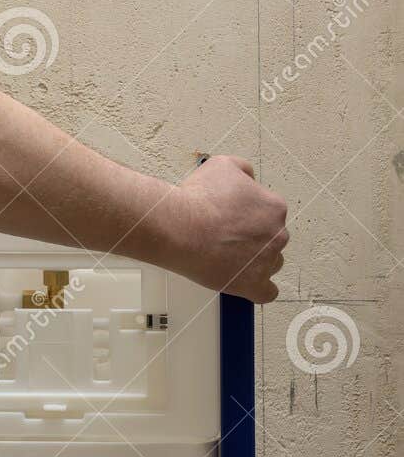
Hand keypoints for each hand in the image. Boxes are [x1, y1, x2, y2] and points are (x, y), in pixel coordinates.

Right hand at [160, 156, 288, 302]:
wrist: (179, 227)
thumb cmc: (198, 198)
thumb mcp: (223, 164)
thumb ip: (244, 170)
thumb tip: (249, 178)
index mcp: (274, 207)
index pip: (270, 213)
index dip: (249, 214)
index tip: (231, 217)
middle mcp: (277, 235)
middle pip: (271, 238)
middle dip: (253, 237)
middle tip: (225, 235)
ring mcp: (266, 262)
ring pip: (270, 262)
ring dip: (255, 260)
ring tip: (228, 256)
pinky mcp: (253, 285)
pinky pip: (267, 292)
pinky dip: (258, 287)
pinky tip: (245, 281)